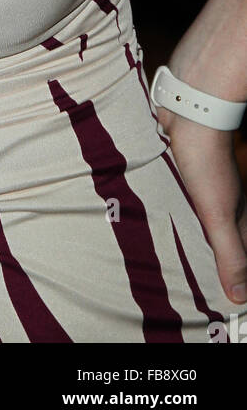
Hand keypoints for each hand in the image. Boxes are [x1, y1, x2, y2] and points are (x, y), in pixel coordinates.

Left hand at [158, 107, 246, 305]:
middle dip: (224, 258)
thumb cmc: (206, 161)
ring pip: (210, 215)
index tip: (234, 299)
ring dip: (201, 234)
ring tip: (186, 255)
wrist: (192, 109)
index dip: (242, 277)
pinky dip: (183, 210)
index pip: (245, 256)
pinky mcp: (191, 168)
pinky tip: (169, 215)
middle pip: (231, 236)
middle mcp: (230, 200)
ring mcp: (211, 183)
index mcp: (240, 215)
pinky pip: (189, 196)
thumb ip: (229, 253)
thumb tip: (239, 297)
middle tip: (211, 283)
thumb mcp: (217, 215)